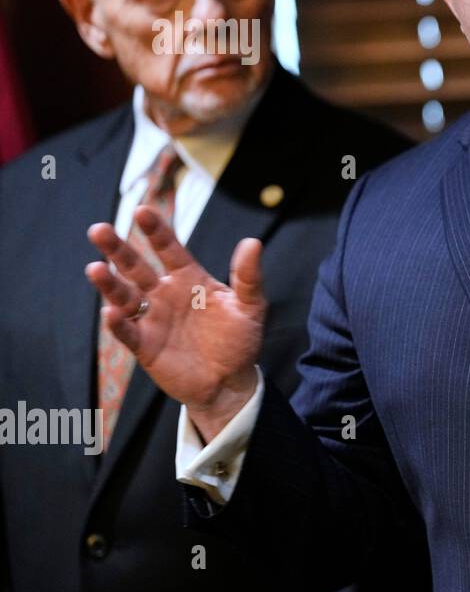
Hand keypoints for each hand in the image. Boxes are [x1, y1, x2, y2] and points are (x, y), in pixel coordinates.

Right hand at [85, 205, 263, 440]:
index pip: (169, 248)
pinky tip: (111, 313)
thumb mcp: (250, 306)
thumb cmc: (239, 339)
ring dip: (109, 283)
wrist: (230, 381)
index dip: (156, 230)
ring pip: (124, 296)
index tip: (142, 210)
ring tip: (95, 268)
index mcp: (189, 278)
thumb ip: (248, 277)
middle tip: (98, 229)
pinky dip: (118, 323)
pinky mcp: (144, 345)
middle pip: (136, 267)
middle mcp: (165, 294)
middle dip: (117, 249)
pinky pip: (127, 332)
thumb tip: (253, 242)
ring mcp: (152, 318)